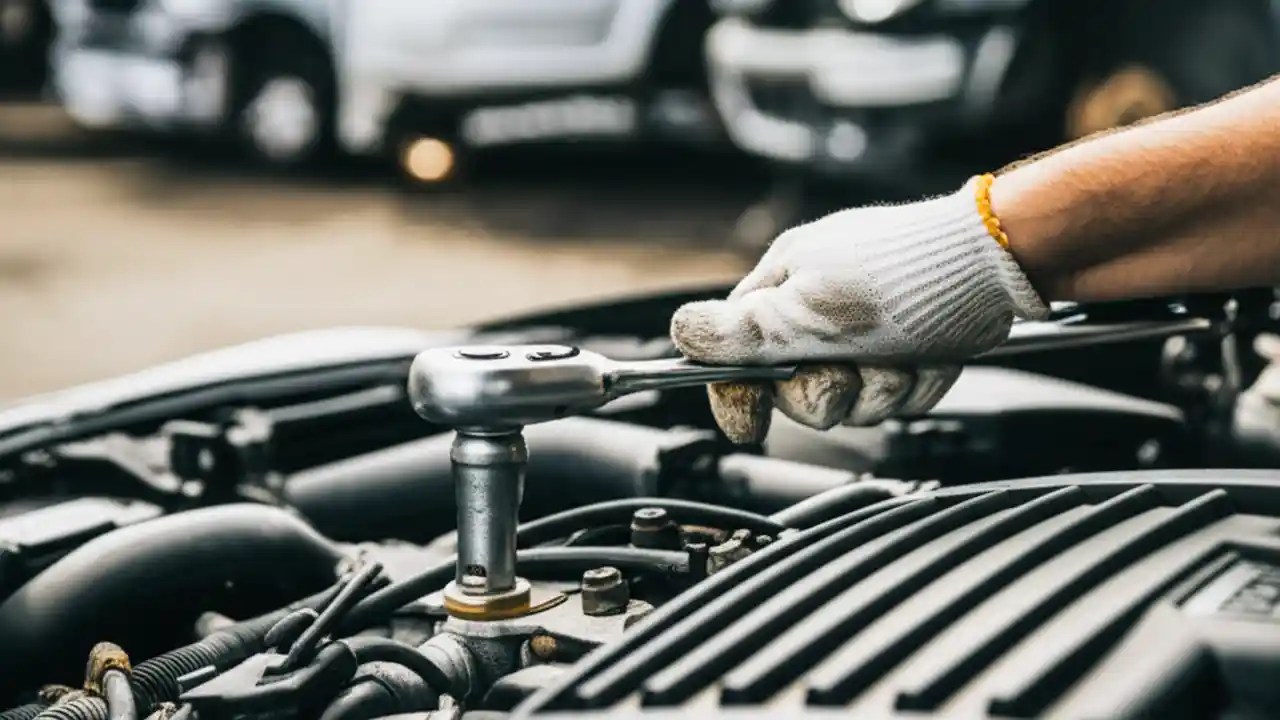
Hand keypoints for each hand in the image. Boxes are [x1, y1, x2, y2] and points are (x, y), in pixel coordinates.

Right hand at [670, 179, 1048, 442]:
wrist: (1005, 264)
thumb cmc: (909, 275)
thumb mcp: (810, 309)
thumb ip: (742, 331)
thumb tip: (680, 333)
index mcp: (784, 285)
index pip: (734, 353)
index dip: (736, 394)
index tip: (747, 425)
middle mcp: (821, 305)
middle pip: (796, 387)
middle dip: (830, 392)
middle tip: (850, 368)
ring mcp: (868, 326)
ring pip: (853, 397)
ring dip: (881, 388)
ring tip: (901, 356)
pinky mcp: (911, 342)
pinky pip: (898, 392)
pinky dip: (917, 383)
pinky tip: (929, 357)